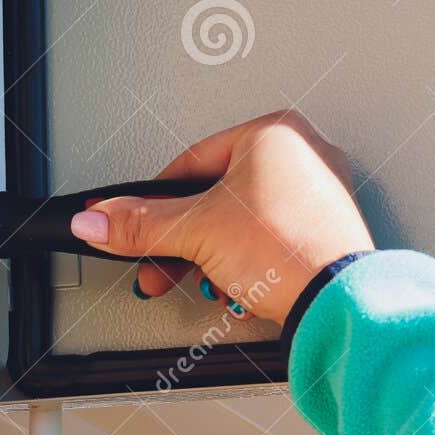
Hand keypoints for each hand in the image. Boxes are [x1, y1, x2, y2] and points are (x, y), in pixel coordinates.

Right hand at [68, 110, 373, 324]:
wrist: (336, 300)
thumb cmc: (289, 249)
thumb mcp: (195, 231)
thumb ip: (139, 226)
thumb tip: (97, 219)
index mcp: (273, 133)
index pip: (186, 164)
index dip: (151, 203)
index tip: (128, 225)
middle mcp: (301, 154)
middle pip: (211, 199)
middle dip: (181, 243)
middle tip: (160, 267)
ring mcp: (316, 193)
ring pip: (237, 224)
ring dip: (212, 259)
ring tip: (211, 281)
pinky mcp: (323, 230)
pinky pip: (265, 241)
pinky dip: (244, 264)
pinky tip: (240, 285)